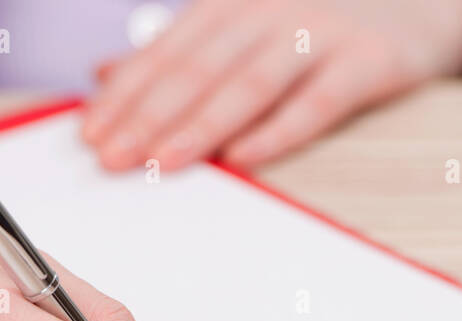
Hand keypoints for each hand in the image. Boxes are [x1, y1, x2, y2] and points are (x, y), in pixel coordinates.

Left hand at [82, 0, 461, 169]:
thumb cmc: (322, 22)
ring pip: (249, 82)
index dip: (126, 94)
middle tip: (111, 158)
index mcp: (234, 3)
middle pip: (199, 67)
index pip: (166, 51)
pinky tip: (244, 159)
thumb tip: (105, 73)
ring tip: (160, 164)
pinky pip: (319, 101)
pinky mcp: (371, 60)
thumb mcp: (245, 24)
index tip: (90, 134)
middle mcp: (272, 10)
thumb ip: (178, 50)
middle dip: (149, 114)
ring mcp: (322, 32)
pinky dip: (280, 129)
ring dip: (200, 126)